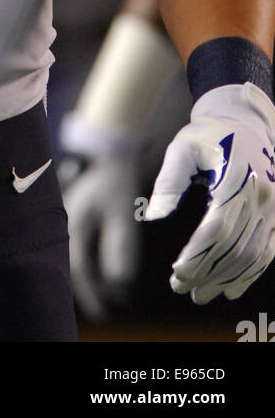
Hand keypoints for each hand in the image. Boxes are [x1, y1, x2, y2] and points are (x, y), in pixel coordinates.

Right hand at [59, 149, 142, 319]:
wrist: (105, 154)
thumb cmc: (115, 183)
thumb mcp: (122, 215)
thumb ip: (120, 248)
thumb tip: (119, 283)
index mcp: (73, 225)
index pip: (79, 270)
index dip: (91, 294)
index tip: (104, 312)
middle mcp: (63, 225)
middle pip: (69, 267)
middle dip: (85, 291)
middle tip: (100, 311)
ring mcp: (63, 221)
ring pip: (69, 258)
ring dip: (84, 278)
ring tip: (102, 295)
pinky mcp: (69, 218)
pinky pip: (72, 248)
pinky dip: (82, 264)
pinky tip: (96, 271)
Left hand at [146, 82, 274, 302]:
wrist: (245, 123)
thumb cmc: (208, 135)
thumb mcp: (182, 148)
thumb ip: (168, 181)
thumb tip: (154, 217)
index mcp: (236, 179)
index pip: (217, 228)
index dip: (198, 254)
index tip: (176, 271)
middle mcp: (260, 197)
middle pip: (234, 247)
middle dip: (207, 272)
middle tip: (179, 286)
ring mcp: (273, 208)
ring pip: (253, 255)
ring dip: (226, 280)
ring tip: (198, 294)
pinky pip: (267, 253)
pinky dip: (249, 275)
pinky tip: (229, 290)